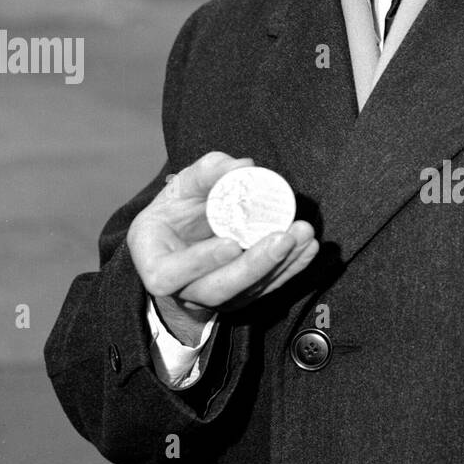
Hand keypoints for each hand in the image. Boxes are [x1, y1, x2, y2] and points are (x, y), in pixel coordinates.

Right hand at [127, 151, 318, 342]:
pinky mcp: (242, 297)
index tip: (231, 243)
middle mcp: (185, 289)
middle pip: (219, 289)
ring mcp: (215, 297)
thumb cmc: (176, 211)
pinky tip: (307, 247)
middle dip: (254, 265)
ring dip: (280, 264)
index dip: (202, 261)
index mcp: (156, 264)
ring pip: (248, 291)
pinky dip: (291, 267)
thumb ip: (206, 174)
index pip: (170, 274)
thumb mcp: (181, 187)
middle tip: (283, 238)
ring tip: (302, 236)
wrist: (184, 237)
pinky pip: (268, 286)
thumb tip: (243, 166)